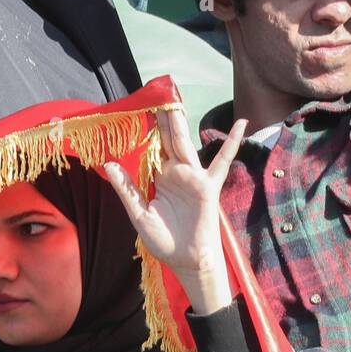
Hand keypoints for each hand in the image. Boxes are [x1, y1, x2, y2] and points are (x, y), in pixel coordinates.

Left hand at [105, 109, 246, 316]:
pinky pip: (223, 161)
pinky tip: (242, 123)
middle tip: (157, 91)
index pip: (152, 146)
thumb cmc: (165, 240)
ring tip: (175, 99)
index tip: (139, 106)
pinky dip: (232, 143)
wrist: (187, 261)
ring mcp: (194, 177)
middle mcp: (177, 173)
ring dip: (180, 122)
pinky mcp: (209, 186)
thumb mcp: (139, 213)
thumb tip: (108, 164)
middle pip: (168, 138)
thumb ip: (126, 189)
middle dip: (163, 116)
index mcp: (160, 177)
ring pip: (185, 143)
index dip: (147, 128)